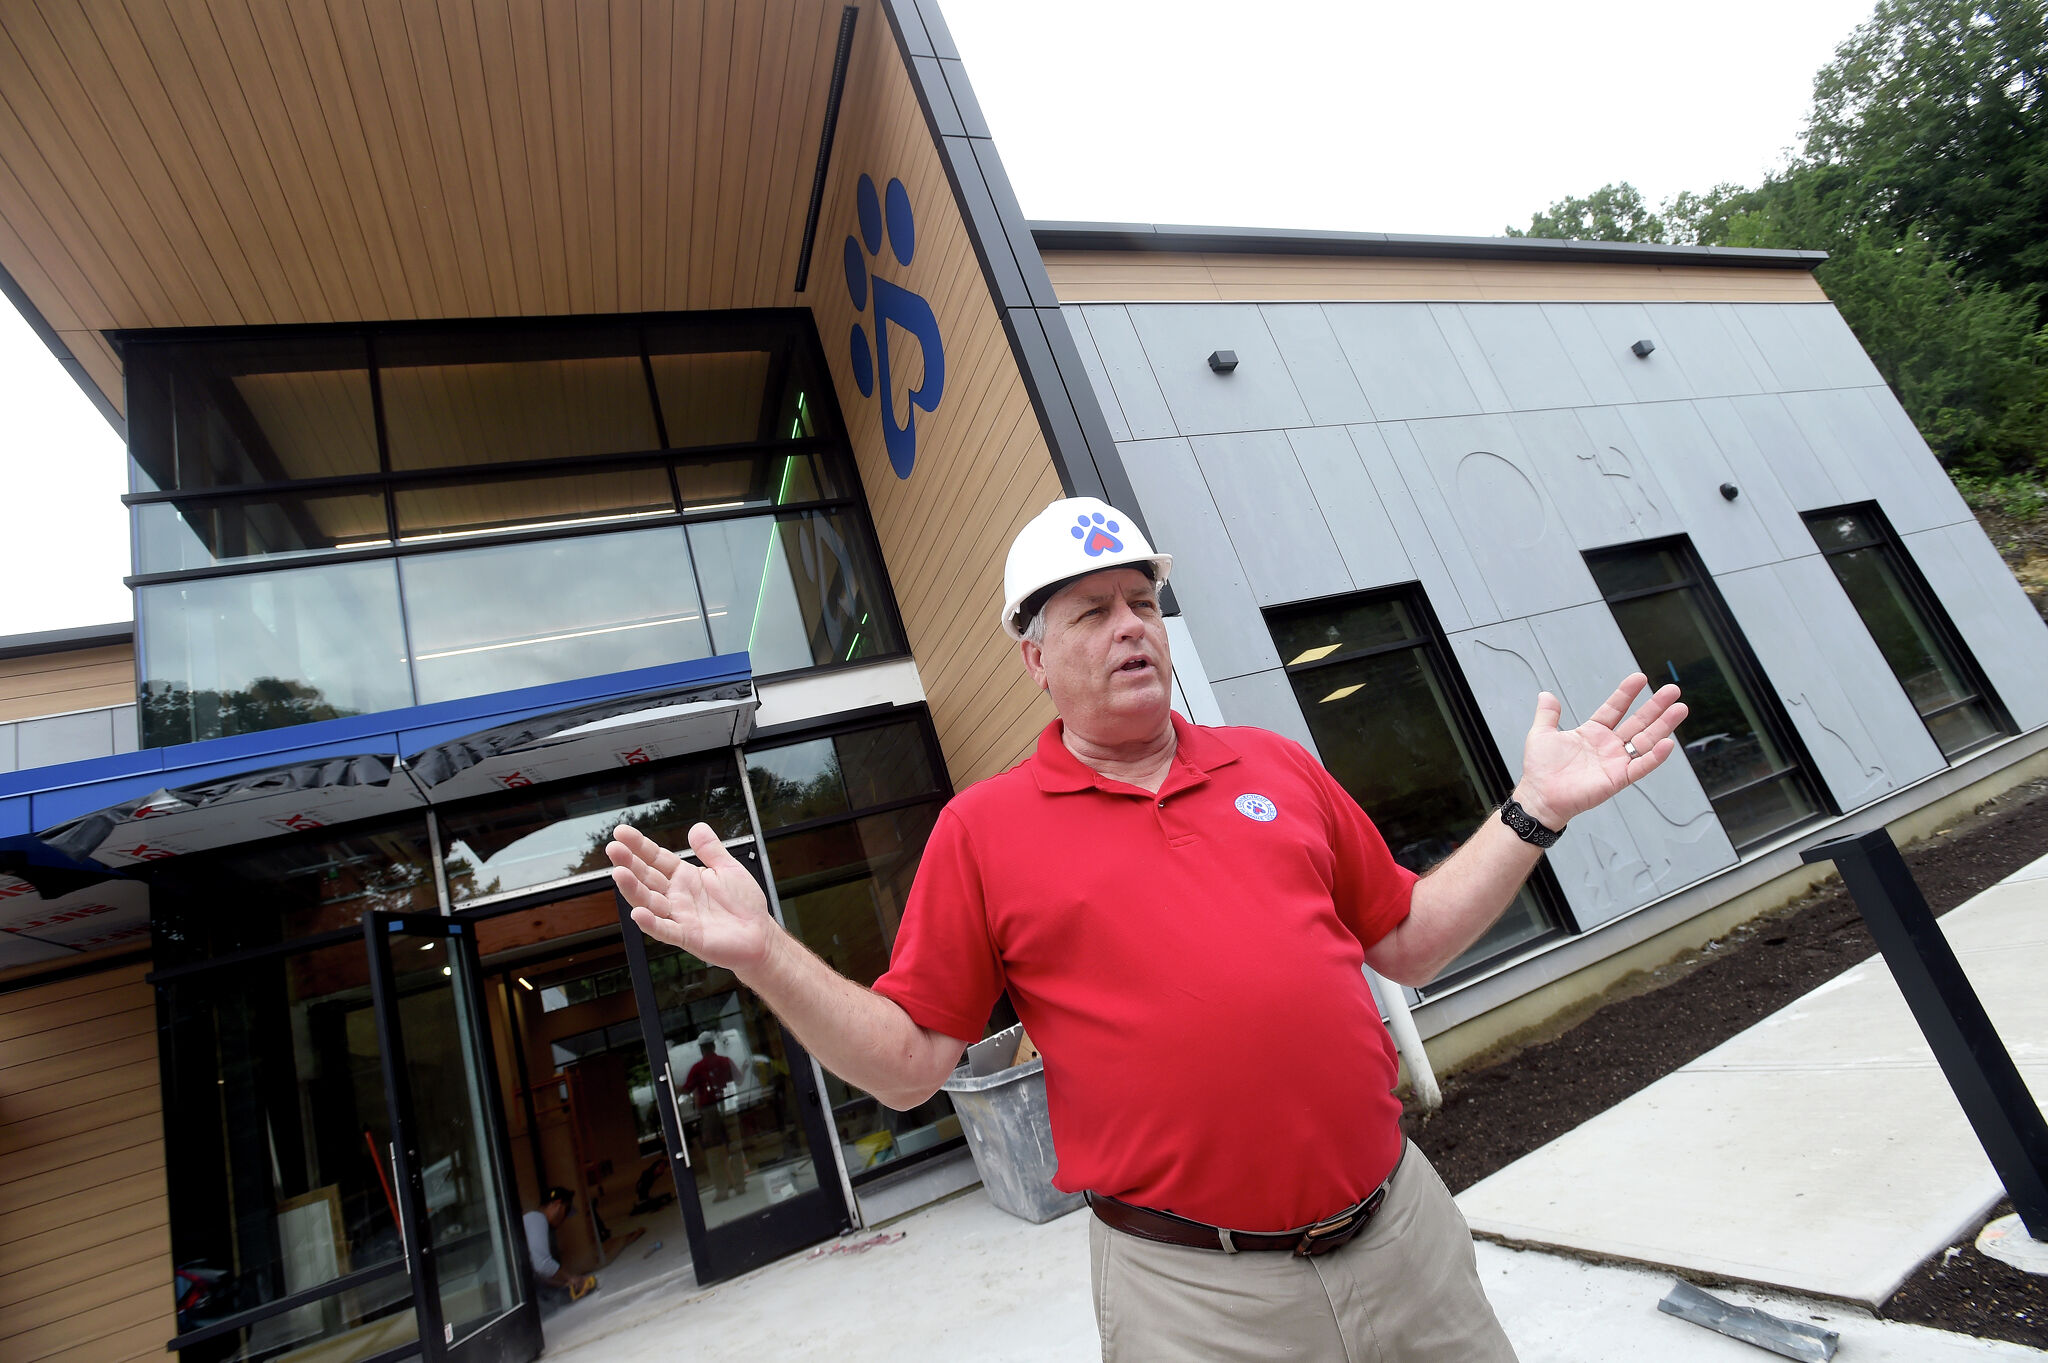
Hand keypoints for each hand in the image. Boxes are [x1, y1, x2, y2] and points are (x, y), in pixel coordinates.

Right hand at [606, 823, 776, 972]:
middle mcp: (677, 896)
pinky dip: (651, 923)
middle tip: (613, 849)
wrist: (760, 934)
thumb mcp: (728, 868)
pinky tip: (638, 914)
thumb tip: (696, 827)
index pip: (656, 858)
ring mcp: (679, 916)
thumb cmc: (744, 904)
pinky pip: (665, 930)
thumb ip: (711, 849)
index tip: (621, 832)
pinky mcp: (687, 936)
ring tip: (619, 874)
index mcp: (685, 877)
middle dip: (629, 863)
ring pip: (650, 902)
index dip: (639, 845)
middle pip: (647, 878)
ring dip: (633, 889)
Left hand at [1515, 673, 1687, 828]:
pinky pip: (1641, 766)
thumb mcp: (1542, 734)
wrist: (1539, 797)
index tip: (1639, 678)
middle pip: (1638, 722)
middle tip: (1672, 690)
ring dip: (1664, 725)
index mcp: (1592, 733)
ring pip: (1646, 740)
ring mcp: (1616, 762)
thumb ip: (1547, 714)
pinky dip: (1655, 756)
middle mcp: (1608, 746)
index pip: (1614, 708)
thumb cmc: (1540, 771)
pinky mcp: (1619, 778)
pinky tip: (1668, 743)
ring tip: (1680, 709)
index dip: (1627, 694)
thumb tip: (1546, 695)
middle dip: (1656, 706)